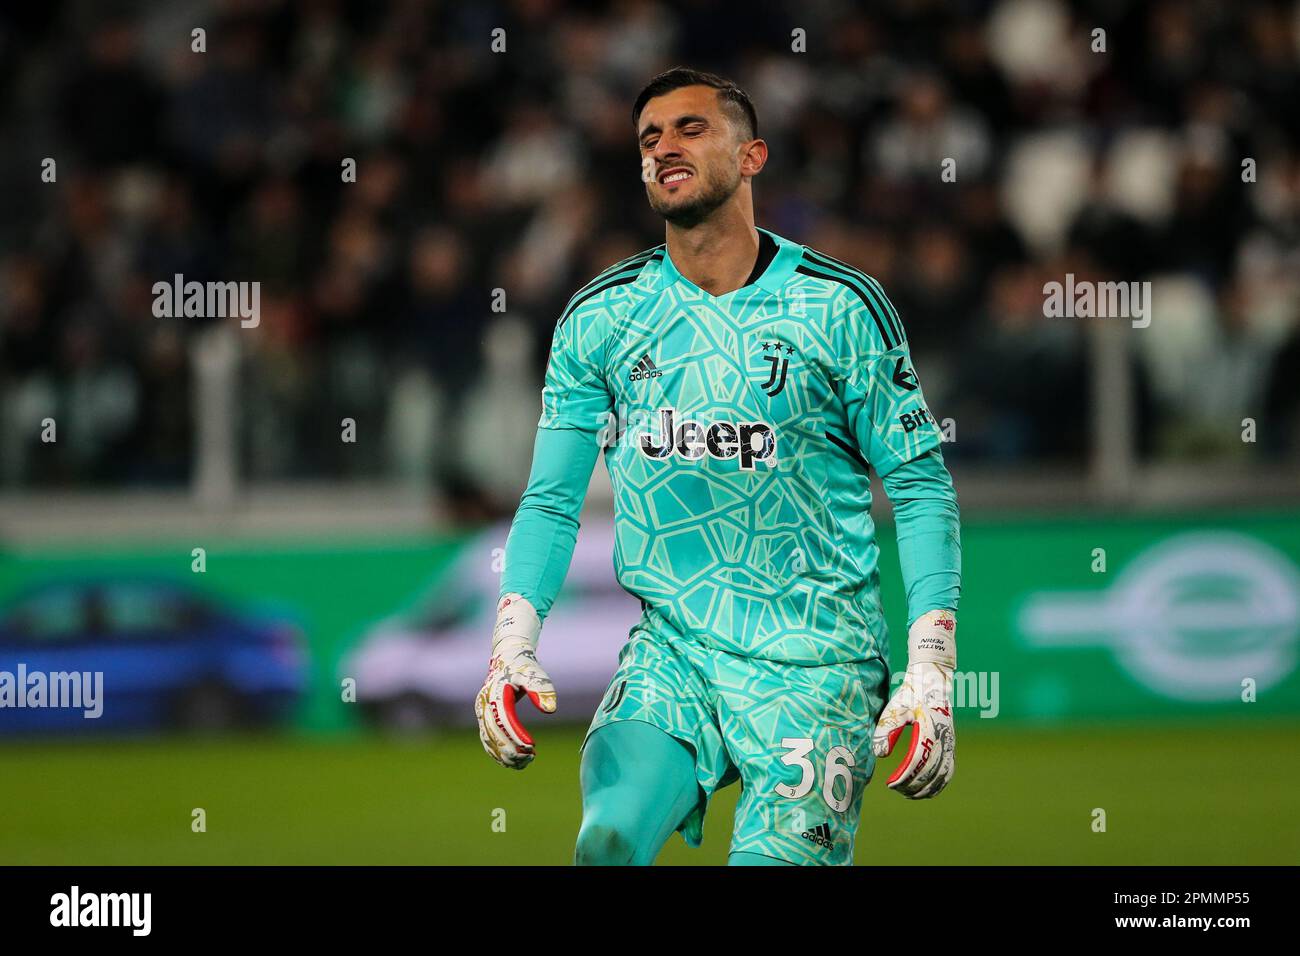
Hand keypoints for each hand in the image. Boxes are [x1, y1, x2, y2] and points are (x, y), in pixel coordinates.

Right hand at [475, 593, 556, 768]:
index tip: (532, 746)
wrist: (508, 658)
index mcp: (495, 695)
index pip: (504, 721)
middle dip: (511, 749)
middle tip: (531, 758)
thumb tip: (550, 709)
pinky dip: (499, 754)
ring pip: (489, 741)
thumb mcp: (535, 674)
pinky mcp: (484, 719)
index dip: (516, 736)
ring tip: (526, 763)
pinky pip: (488, 741)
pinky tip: (515, 762)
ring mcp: (482, 713)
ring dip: (505, 755)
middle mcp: (484, 706)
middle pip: (494, 735)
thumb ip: (542, 690)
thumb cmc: (524, 666)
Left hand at [872, 610, 955, 798]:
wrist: (932, 680)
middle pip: (931, 772)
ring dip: (928, 789)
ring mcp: (950, 742)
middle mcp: (943, 738)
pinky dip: (939, 784)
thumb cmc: (911, 693)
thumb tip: (880, 754)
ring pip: (943, 775)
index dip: (905, 777)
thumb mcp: (895, 707)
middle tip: (896, 790)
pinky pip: (949, 770)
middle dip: (913, 786)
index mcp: (929, 729)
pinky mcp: (951, 744)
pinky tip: (926, 790)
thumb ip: (886, 730)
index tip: (890, 784)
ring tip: (909, 795)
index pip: (918, 762)